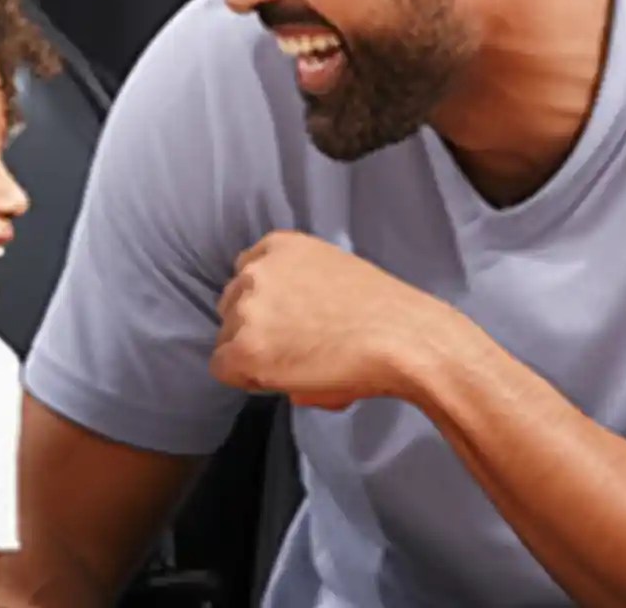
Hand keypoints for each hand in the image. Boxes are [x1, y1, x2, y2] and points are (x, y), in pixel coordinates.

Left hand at [211, 231, 488, 410]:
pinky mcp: (245, 349)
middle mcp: (255, 272)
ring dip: (253, 354)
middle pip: (230, 306)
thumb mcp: (332, 272)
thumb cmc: (383, 311)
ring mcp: (247, 310)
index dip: (264, 305)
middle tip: (294, 348)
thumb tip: (279, 329)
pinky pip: (223, 369)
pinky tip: (285, 379)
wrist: (402, 338)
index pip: (244, 275)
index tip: (287, 322)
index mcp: (279, 245)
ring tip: (298, 365)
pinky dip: (248, 379)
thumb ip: (296, 287)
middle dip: (254, 327)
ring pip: (227, 339)